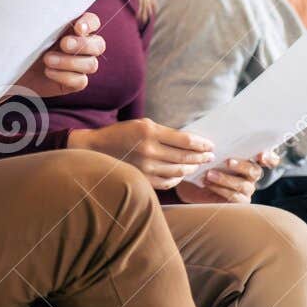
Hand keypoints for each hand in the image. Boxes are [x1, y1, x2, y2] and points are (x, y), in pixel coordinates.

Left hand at [16, 12, 104, 99]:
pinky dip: (65, 76)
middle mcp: (82, 47)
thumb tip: (42, 7)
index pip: (93, 22)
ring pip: (91, 64)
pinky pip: (80, 81)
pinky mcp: (75, 82)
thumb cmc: (22, 45)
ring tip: (47, 60)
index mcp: (74, 29)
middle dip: (82, 44)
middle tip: (63, 44)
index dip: (90, 24)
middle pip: (99, 45)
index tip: (77, 28)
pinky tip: (48, 72)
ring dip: (69, 62)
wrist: (13, 72)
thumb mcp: (30, 30)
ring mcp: (80, 66)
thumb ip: (43, 21)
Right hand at [66, 118, 213, 189]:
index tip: (210, 145)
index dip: (202, 144)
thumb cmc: (121, 134)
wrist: (96, 149)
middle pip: (185, 157)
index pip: (186, 141)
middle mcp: (149, 150)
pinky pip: (168, 182)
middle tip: (209, 156)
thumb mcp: (142, 124)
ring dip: (192, 168)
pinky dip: (178, 178)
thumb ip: (165, 132)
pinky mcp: (142, 179)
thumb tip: (191, 142)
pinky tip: (181, 174)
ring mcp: (145, 167)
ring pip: (179, 171)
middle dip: (201, 157)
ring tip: (197, 165)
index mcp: (149, 132)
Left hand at [177, 149, 276, 204]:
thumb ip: (219, 146)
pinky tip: (208, 184)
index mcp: (249, 159)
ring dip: (226, 179)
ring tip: (209, 174)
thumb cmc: (203, 163)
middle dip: (242, 166)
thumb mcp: (209, 152)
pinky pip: (235, 198)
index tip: (261, 155)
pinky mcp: (239, 201)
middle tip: (227, 162)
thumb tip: (218, 137)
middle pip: (255, 171)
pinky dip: (221, 190)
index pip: (269, 158)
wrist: (189, 183)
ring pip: (244, 185)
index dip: (269, 158)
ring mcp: (247, 189)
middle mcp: (251, 174)